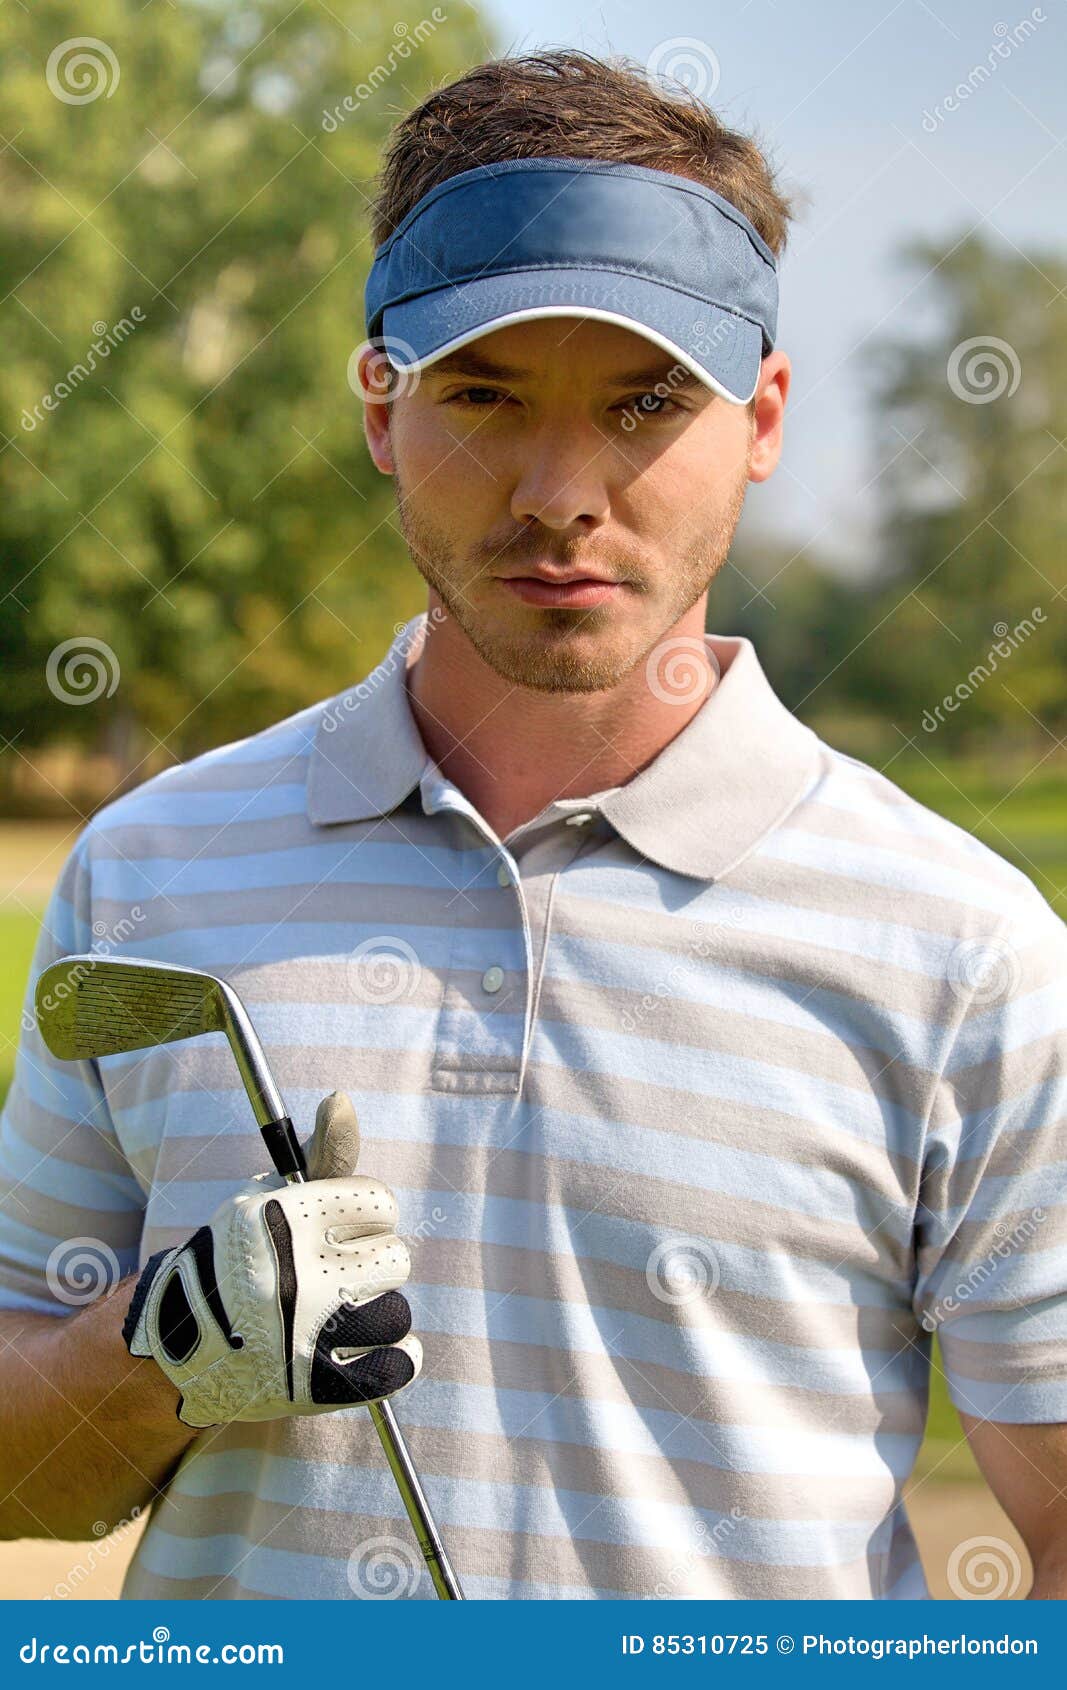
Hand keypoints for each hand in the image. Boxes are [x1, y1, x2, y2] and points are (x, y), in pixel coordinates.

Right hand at [122, 1092, 421, 1427]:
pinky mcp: (315, 1385)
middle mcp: (297, 1271)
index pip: (382, 1205)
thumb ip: (321, 1154)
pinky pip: (396, 1364)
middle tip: (333, 1275)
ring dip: (377, 1313)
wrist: (183, 1343)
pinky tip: (371, 1346)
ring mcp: (306, 1333)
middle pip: (395, 1259)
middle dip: (370, 1265)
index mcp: (286, 1218)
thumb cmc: (244, 1255)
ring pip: (396, 1311)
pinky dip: (396, 1358)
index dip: (366, 1217)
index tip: (340, 1229)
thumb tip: (343, 1099)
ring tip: (339, 1314)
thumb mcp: (271, 1197)